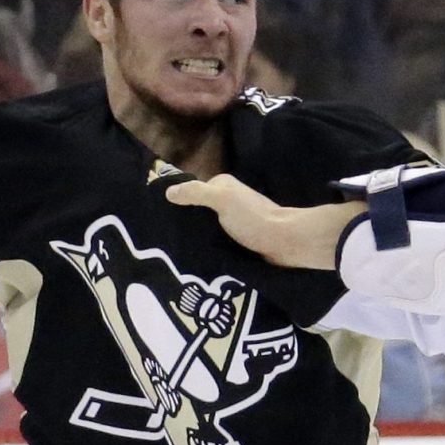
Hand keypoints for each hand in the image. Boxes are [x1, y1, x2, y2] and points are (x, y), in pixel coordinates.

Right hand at [166, 175, 362, 269]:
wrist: (286, 243)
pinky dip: (208, 248)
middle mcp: (228, 199)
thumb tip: (168, 192)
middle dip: (185, 223)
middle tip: (164, 241)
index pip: (191, 191)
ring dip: (196, 238)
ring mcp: (234, 220)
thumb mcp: (223, 200)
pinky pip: (217, 241)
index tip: (159, 219)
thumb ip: (196, 193)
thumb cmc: (254, 218)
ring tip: (175, 253)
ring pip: (206, 227)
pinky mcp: (239, 239)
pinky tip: (195, 259)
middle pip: (198, 210)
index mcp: (223, 185)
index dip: (176, 203)